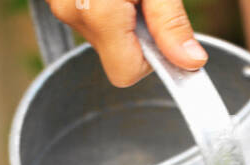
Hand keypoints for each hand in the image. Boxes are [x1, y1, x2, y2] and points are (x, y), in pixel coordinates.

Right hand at [47, 0, 206, 86]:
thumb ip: (171, 22)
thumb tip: (191, 63)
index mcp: (96, 11)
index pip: (127, 73)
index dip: (150, 59)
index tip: (160, 29)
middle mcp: (71, 12)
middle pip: (115, 57)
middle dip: (135, 36)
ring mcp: (58, 4)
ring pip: (101, 37)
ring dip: (119, 19)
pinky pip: (88, 17)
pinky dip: (103, 7)